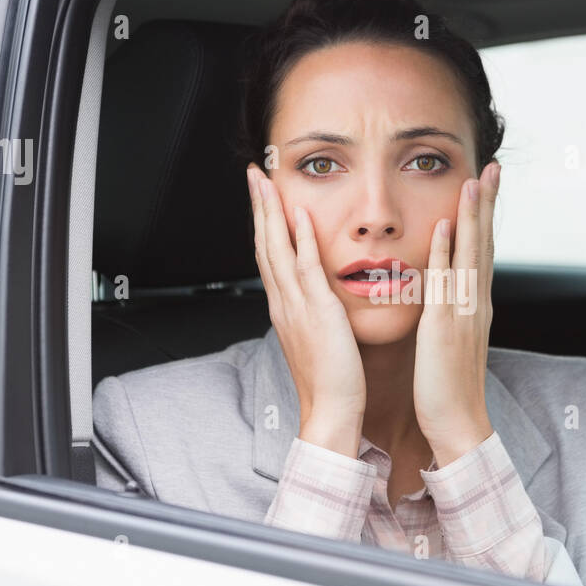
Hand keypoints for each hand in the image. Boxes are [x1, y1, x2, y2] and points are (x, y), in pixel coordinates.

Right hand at [248, 165, 365, 457]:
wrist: (330, 410)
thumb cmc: (331, 382)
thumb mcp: (319, 340)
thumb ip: (315, 316)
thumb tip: (319, 301)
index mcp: (285, 309)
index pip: (269, 257)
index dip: (263, 225)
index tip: (262, 198)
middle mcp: (283, 303)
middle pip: (264, 244)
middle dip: (258, 207)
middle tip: (253, 174)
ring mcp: (296, 305)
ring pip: (277, 248)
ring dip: (270, 211)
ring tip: (264, 179)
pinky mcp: (316, 310)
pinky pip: (305, 265)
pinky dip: (299, 237)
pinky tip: (297, 212)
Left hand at [413, 161, 500, 466]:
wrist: (457, 423)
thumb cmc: (448, 387)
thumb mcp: (452, 340)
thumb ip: (450, 312)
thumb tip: (444, 290)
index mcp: (477, 305)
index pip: (484, 251)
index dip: (486, 217)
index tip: (488, 185)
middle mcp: (476, 303)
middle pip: (485, 243)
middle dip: (489, 204)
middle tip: (493, 167)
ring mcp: (464, 312)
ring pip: (471, 254)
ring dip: (473, 216)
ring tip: (475, 180)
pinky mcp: (445, 326)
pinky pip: (447, 282)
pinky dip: (447, 252)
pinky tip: (446, 226)